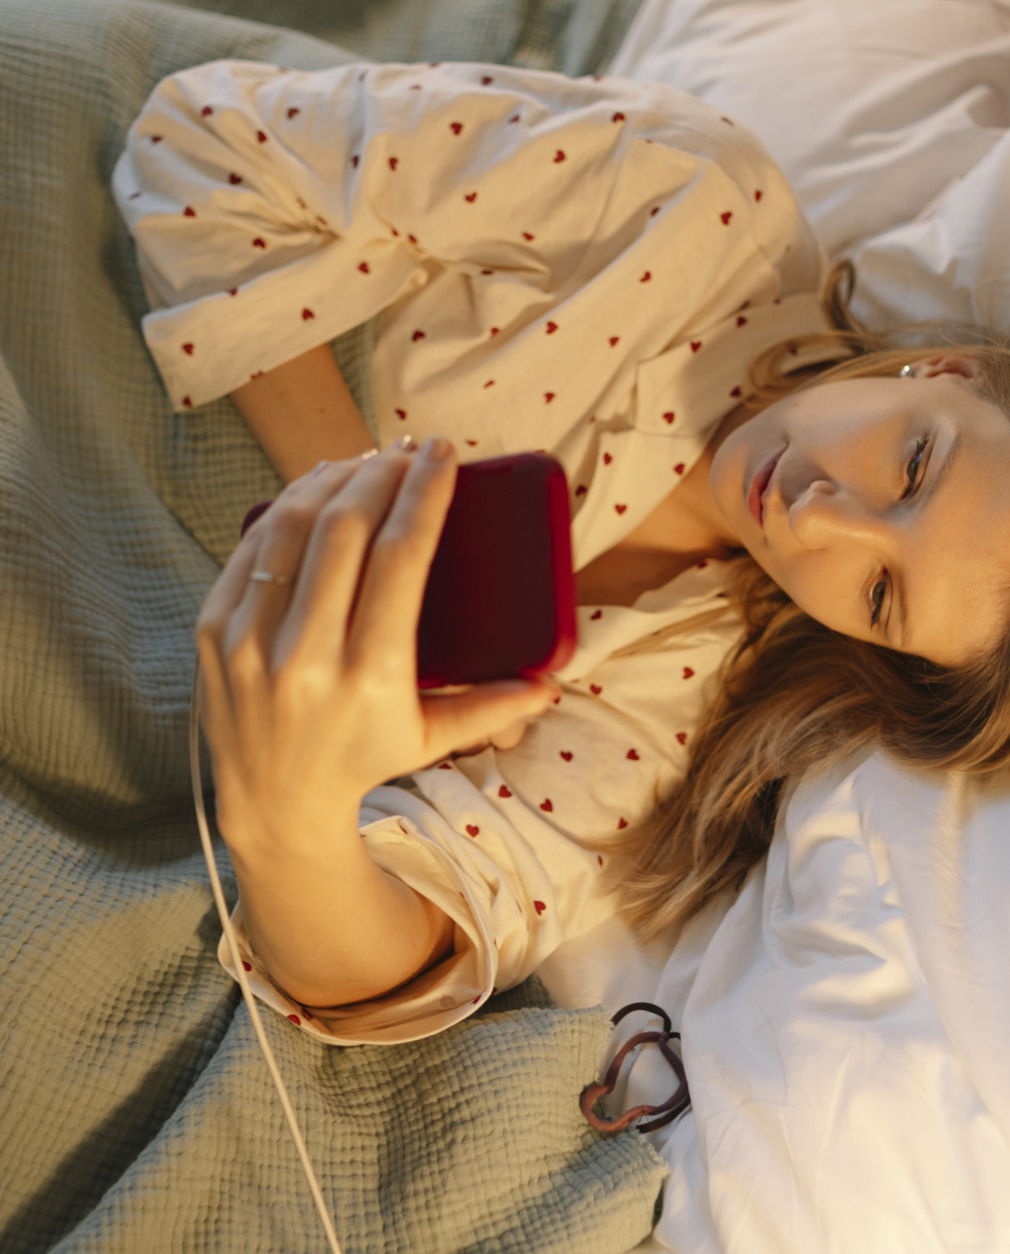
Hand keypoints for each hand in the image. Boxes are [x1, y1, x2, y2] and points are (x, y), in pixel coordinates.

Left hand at [196, 440, 554, 855]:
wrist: (272, 804)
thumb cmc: (360, 760)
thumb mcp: (430, 740)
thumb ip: (491, 707)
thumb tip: (550, 681)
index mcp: (370, 678)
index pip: (401, 558)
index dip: (425, 495)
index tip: (443, 456)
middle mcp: (307, 658)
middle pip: (346, 530)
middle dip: (383, 474)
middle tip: (408, 450)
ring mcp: (251, 643)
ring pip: (293, 528)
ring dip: (333, 479)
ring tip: (365, 460)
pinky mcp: (215, 633)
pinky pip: (251, 549)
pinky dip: (286, 507)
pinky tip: (316, 489)